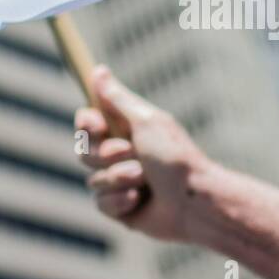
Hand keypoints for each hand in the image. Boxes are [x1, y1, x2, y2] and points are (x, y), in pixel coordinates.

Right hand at [76, 65, 212, 241]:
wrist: (193, 201)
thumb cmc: (175, 157)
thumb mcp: (146, 121)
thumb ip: (117, 99)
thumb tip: (98, 70)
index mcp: (126, 130)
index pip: (88, 122)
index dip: (86, 124)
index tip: (96, 125)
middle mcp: (120, 155)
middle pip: (84, 151)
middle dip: (107, 155)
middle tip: (131, 153)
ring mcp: (119, 181)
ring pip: (93, 179)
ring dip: (120, 178)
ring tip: (145, 181)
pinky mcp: (120, 207)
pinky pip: (101, 203)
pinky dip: (121, 201)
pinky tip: (140, 201)